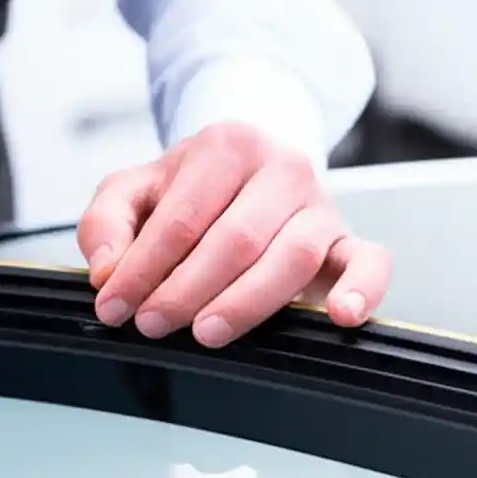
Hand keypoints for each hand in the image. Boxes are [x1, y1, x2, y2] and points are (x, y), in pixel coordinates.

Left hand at [77, 122, 390, 347]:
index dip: (142, 269)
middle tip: (152, 324)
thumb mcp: (132, 189)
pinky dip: (362, 290)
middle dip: (186, 290)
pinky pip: (370, 261)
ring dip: (245, 303)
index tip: (114, 306)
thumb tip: (107, 269)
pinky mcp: (349, 239)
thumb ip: (105, 223)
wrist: (246, 169)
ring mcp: (320, 204)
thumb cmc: (187, 188)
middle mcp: (282, 167)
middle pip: (234, 240)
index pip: (181, 218)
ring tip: (206, 332)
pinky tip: (338, 316)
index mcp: (226, 145)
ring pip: (290, 257)